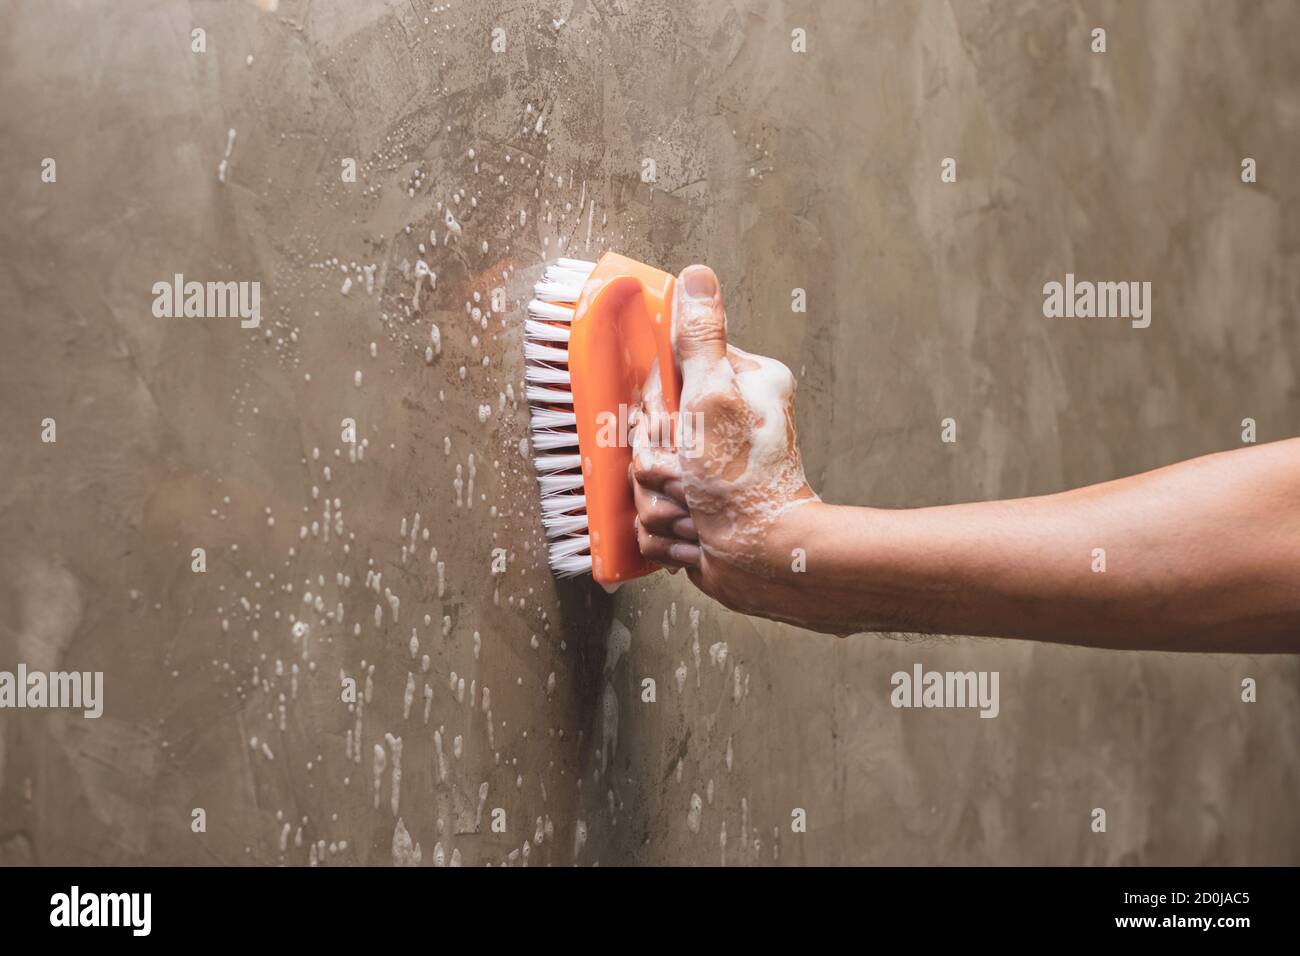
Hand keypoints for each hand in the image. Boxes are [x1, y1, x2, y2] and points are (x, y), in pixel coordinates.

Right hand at [631, 264, 823, 624]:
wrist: (763, 562)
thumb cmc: (747, 482)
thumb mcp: (716, 398)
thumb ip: (701, 338)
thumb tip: (697, 276)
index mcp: (732, 387)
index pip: (661, 379)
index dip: (655, 409)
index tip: (670, 425)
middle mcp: (719, 425)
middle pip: (644, 434)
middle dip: (657, 464)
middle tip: (690, 473)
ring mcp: (703, 470)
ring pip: (641, 479)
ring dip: (661, 500)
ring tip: (697, 508)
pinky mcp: (690, 510)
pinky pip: (647, 517)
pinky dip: (666, 531)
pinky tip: (695, 533)